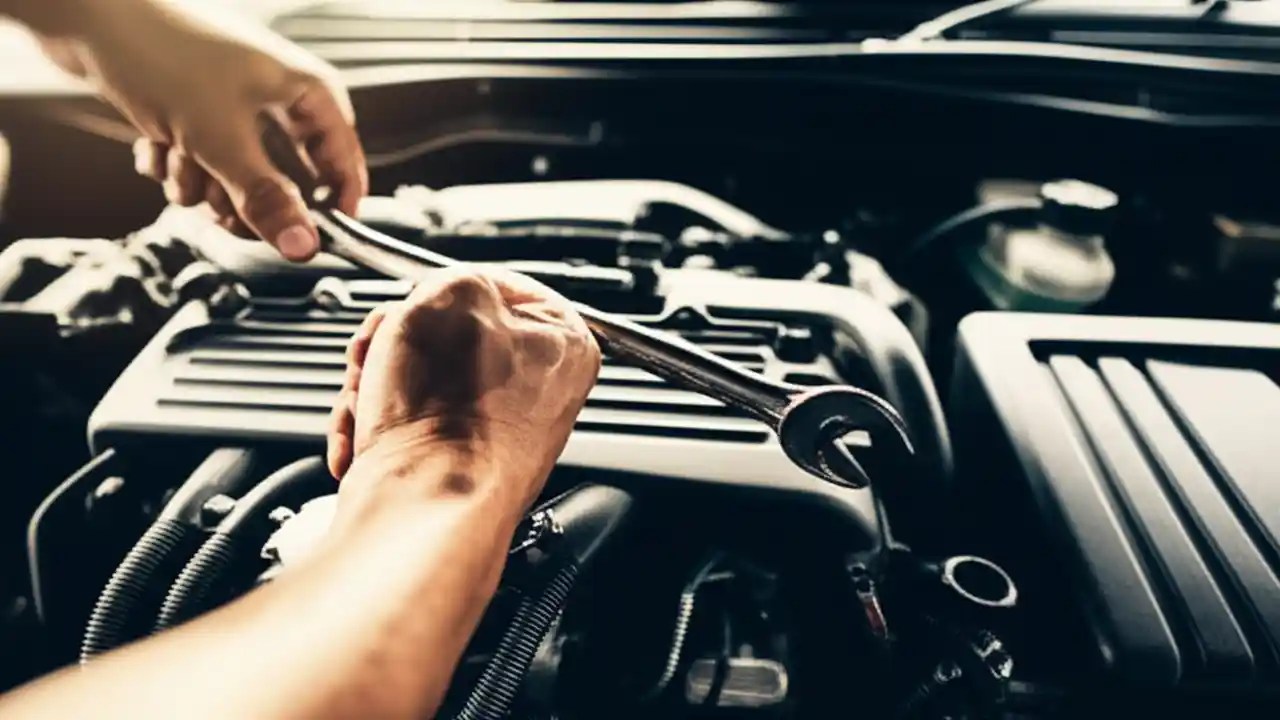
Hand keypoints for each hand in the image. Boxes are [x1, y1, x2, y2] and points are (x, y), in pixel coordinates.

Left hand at [43, 0, 366, 260]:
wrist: (89, 13)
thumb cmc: (164, 52)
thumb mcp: (221, 140)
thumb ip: (266, 200)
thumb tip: (304, 247)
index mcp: (308, 93)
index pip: (344, 161)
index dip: (332, 205)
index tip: (310, 238)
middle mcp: (277, 98)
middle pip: (283, 180)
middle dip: (244, 195)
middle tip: (222, 194)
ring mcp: (234, 106)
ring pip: (234, 179)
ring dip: (199, 180)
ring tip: (177, 153)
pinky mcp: (194, 113)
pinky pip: (198, 165)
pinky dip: (174, 163)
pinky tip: (155, 141)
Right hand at [328, 267, 601, 515]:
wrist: (420, 508)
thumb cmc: (447, 418)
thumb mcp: (449, 296)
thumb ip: (456, 275)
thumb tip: (446, 286)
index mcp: (564, 341)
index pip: (498, 283)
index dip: (441, 286)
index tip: (415, 297)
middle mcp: (538, 388)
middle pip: (448, 331)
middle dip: (396, 339)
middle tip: (380, 350)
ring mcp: (495, 427)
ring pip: (416, 373)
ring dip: (375, 380)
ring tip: (369, 400)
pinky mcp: (454, 459)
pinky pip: (404, 419)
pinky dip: (373, 423)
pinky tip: (366, 436)